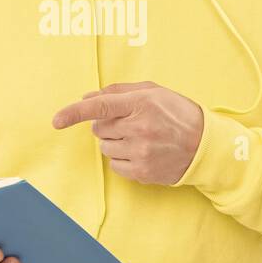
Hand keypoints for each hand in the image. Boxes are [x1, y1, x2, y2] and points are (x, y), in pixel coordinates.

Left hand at [51, 80, 202, 185]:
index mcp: (141, 103)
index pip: (100, 106)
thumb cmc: (178, 113)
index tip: (57, 120)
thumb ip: (118, 90)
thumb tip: (87, 97)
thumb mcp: (153, 91)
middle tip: (130, 123)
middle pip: (99, 128)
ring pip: (105, 147)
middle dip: (108, 125)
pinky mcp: (142, 171)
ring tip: (139, 139)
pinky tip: (141, 152)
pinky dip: (122, 159)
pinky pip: (115, 165)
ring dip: (115, 142)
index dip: (74, 112)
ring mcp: (140, 152)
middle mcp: (139, 127)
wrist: (205, 145)